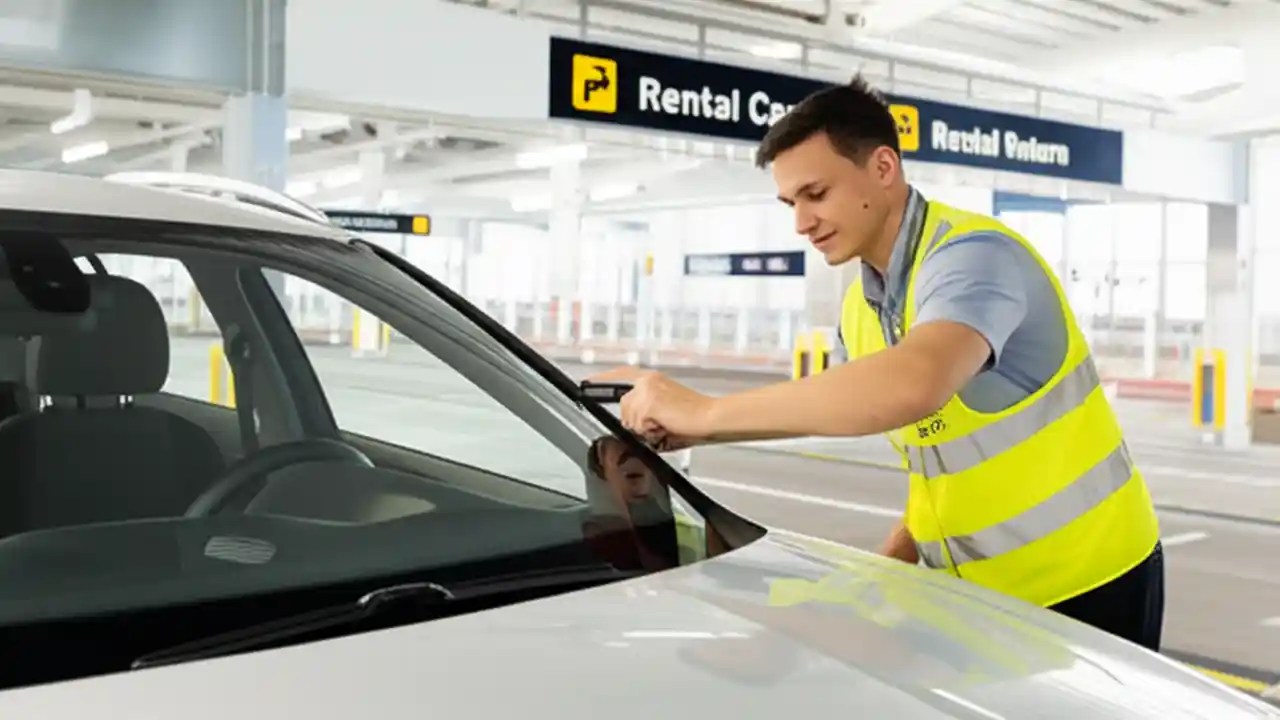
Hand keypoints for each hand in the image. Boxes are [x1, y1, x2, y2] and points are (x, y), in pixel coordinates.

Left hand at [586, 367, 716, 448]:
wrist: (711, 418)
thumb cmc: (694, 418)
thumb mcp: (664, 410)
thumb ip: (645, 412)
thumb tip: (630, 424)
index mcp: (652, 380)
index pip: (621, 375)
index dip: (602, 379)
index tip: (586, 382)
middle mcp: (648, 381)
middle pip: (623, 406)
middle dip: (636, 422)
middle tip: (660, 426)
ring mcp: (647, 391)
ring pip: (630, 418)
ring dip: (645, 429)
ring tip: (666, 426)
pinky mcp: (649, 403)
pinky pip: (638, 426)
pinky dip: (650, 432)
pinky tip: (666, 427)